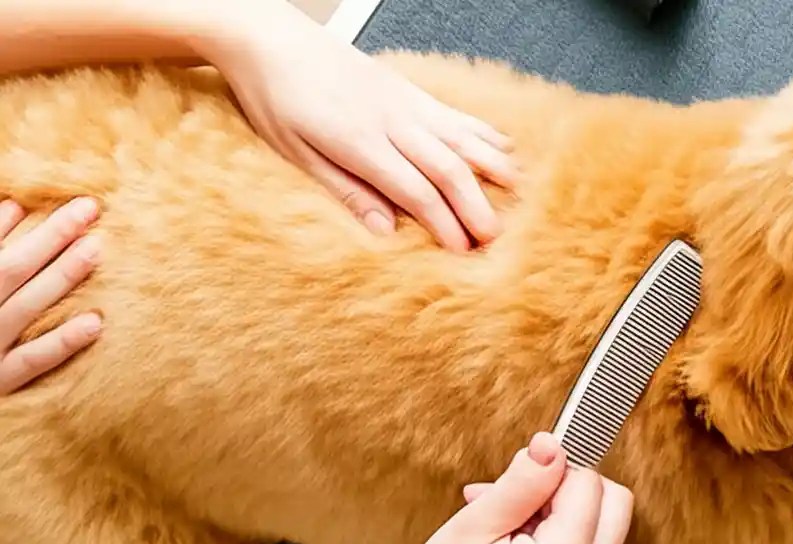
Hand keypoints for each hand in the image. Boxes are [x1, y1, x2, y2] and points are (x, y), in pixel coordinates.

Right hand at [0, 198, 101, 395]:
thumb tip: (13, 206)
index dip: (36, 226)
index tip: (80, 203)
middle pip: (13, 269)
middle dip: (52, 238)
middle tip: (91, 210)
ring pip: (25, 308)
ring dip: (60, 277)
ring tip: (96, 249)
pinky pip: (31, 362)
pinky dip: (61, 343)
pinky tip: (95, 324)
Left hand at [206, 3, 517, 251]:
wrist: (268, 37)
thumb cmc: (273, 96)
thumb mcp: (296, 153)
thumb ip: (345, 191)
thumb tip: (384, 232)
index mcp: (359, 142)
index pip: (415, 190)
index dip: (443, 223)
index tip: (462, 251)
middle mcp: (390, 120)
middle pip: (447, 167)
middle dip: (475, 205)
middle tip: (494, 238)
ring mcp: (404, 101)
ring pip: (461, 137)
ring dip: (492, 167)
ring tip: (518, 193)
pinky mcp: (408, 89)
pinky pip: (454, 114)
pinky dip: (483, 132)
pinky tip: (503, 147)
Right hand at [311, 433, 633, 543]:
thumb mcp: (470, 530)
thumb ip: (520, 484)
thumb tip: (552, 445)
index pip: (589, 484)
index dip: (554, 468)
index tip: (517, 472)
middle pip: (614, 505)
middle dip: (569, 487)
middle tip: (516, 495)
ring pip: (602, 531)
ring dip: (561, 514)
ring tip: (500, 521)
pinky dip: (558, 543)